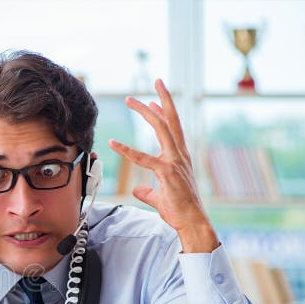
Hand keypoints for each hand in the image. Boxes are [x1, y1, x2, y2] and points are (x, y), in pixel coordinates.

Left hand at [109, 79, 218, 252]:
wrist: (191, 222)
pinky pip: (143, 158)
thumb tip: (139, 189)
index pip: (173, 128)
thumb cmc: (178, 210)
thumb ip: (148, 191)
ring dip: (146, 111)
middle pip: (170, 120)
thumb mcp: (159, 196)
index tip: (154, 100)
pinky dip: (126, 150)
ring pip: (162, 128)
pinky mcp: (167, 173)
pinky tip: (113, 143)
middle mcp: (179, 155)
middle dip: (161, 99)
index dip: (164, 112)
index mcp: (179, 157)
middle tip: (154, 80)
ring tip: (131, 99)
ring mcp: (174, 162)